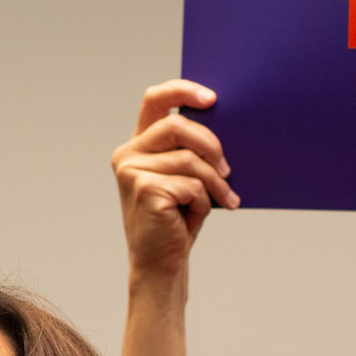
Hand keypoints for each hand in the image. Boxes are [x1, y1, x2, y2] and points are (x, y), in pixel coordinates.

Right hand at [114, 79, 236, 282]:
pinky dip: (203, 201)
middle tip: (228, 168)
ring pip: (190, 158)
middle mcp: (128, 154)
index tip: (212, 98)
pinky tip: (195, 217)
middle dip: (211, 144)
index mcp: (137, 145)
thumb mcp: (184, 178)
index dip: (183, 90)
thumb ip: (190, 150)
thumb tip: (224, 124)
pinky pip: (191, 184)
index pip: (155, 99)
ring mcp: (132, 172)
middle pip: (177, 125)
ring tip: (225, 198)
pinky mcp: (145, 190)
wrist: (160, 265)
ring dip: (215, 182)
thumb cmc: (176, 221)